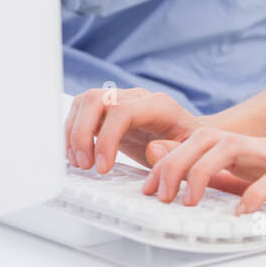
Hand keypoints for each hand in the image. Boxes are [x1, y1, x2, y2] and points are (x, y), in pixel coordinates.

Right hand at [64, 86, 201, 172]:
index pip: (122, 111)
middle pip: (97, 99)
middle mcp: (136, 98)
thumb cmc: (190, 144)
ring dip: (74, 133)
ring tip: (80, 163)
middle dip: (82, 133)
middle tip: (85, 165)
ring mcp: (120, 101)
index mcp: (158, 105)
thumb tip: (152, 149)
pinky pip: (81, 112)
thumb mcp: (193, 152)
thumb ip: (175, 152)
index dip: (106, 139)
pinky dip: (72, 133)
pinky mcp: (108, 112)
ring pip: (85, 102)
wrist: (189, 136)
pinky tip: (78, 155)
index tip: (103, 168)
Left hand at [142, 128, 265, 215]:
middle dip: (175, 162)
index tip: (147, 182)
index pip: (201, 141)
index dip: (169, 158)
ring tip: (187, 199)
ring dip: (202, 172)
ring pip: (233, 147)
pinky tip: (242, 209)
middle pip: (208, 138)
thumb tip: (196, 181)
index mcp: (255, 149)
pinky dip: (255, 192)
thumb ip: (235, 181)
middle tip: (157, 192)